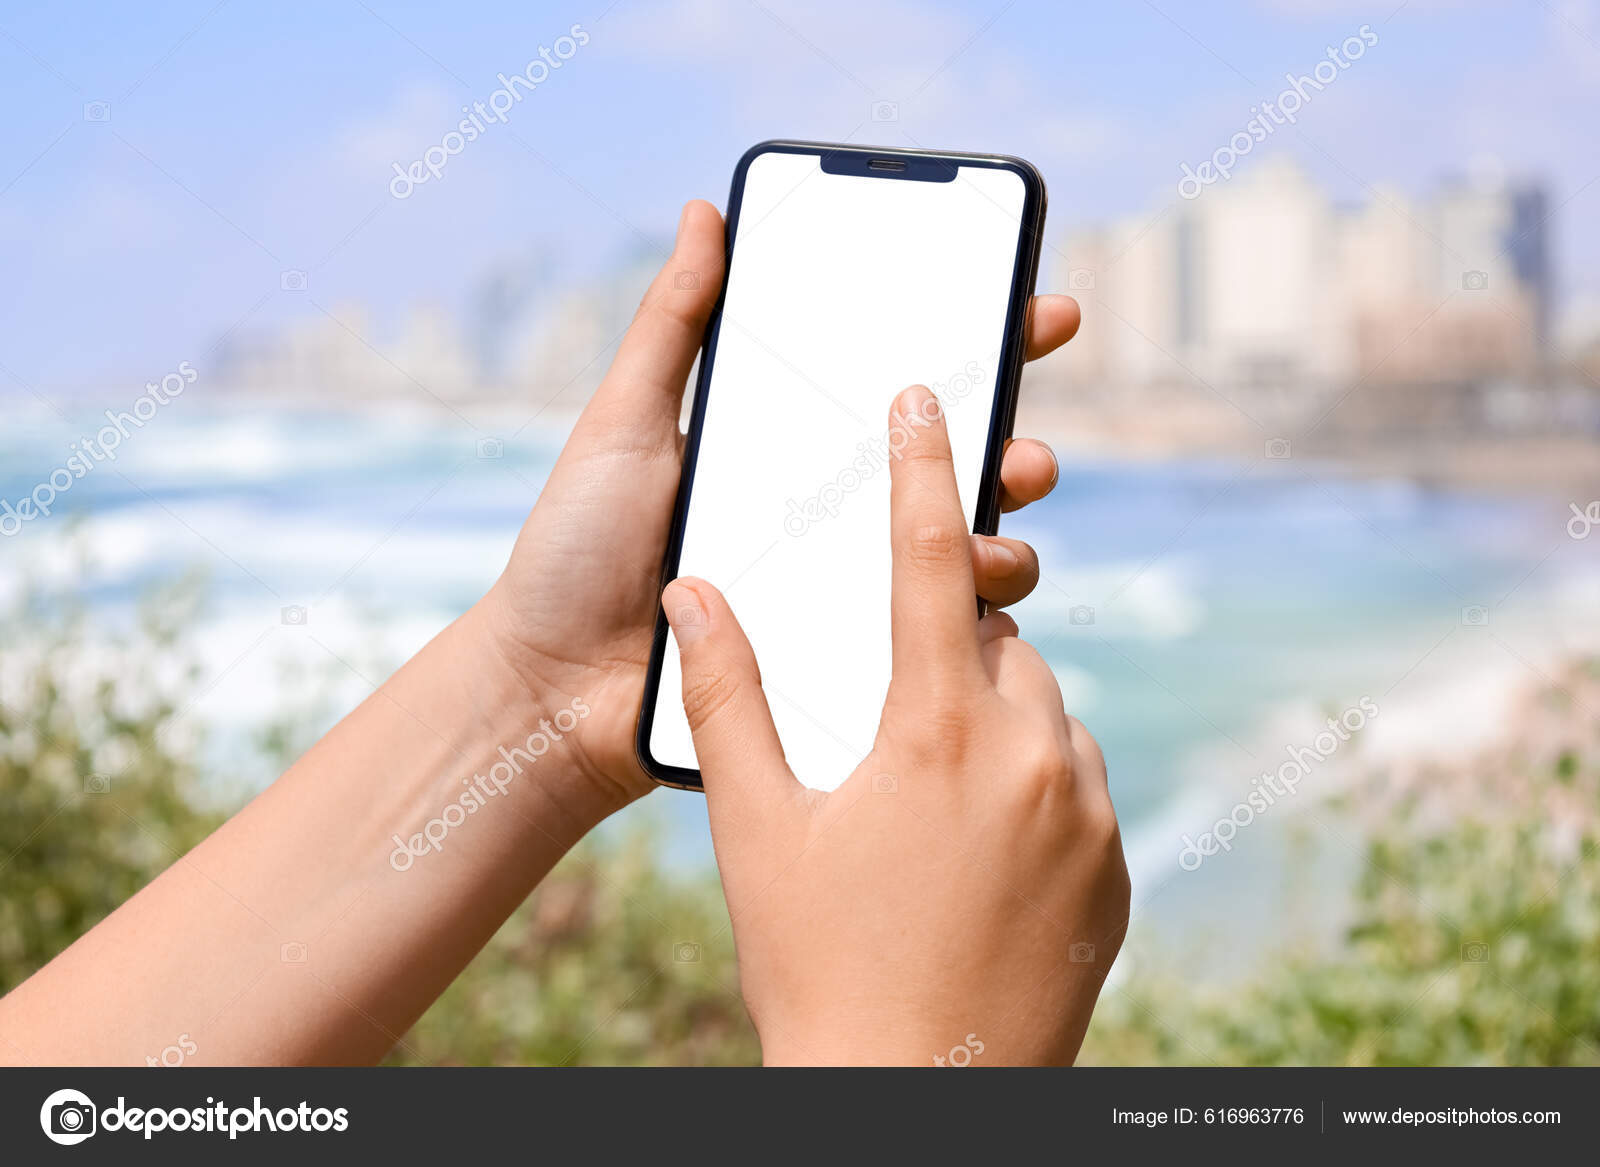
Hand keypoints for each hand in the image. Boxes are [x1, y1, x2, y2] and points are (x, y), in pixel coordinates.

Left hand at [482, 200, 1082, 810]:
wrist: (550, 688)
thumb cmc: (576, 552)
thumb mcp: (625, 424)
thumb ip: (672, 325)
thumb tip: (707, 213)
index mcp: (792, 455)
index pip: (896, 396)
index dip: (975, 353)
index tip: (1034, 314)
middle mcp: (829, 523)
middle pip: (949, 478)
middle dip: (1014, 452)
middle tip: (1026, 448)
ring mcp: (840, 601)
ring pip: (957, 563)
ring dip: (1002, 540)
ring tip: (998, 532)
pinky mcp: (839, 673)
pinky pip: (925, 651)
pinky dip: (966, 626)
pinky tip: (972, 610)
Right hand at [661, 385, 1129, 1065]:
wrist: (917, 1096)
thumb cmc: (820, 964)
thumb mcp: (756, 828)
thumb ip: (727, 697)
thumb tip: (694, 594)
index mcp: (933, 729)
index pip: (931, 559)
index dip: (922, 467)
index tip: (926, 400)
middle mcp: (1031, 754)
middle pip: (997, 638)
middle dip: (949, 644)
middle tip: (890, 709)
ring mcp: (1088, 814)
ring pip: (1045, 708)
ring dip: (995, 716)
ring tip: (928, 796)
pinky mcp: (1115, 868)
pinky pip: (1080, 780)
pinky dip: (1035, 780)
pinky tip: (977, 846)